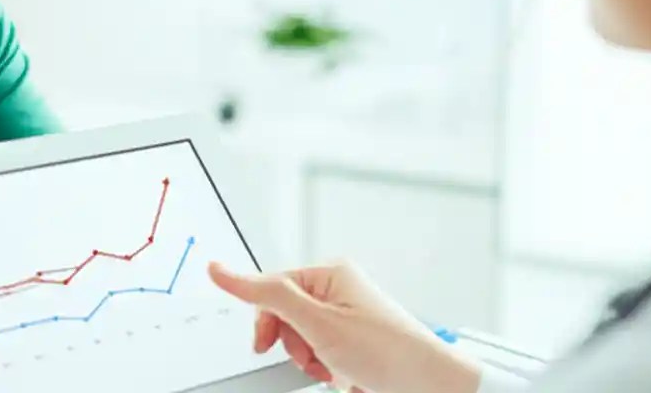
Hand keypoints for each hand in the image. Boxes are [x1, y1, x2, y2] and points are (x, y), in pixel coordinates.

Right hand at [208, 261, 480, 392]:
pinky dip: (325, 368)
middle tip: (311, 358)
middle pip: (284, 315)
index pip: (272, 288)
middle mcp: (337, 290)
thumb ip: (266, 295)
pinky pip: (319, 352)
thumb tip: (221, 270)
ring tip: (334, 368)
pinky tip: (345, 374)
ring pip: (300, 338)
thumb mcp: (317, 322)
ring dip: (310, 359)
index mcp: (329, 273)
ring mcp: (345, 317)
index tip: (263, 346)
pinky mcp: (352, 341)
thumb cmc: (387, 351)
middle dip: (293, 344)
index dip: (266, 320)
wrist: (429, 386)